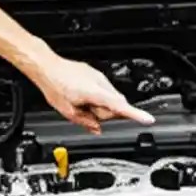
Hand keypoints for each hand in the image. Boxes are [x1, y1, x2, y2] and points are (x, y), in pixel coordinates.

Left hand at [33, 57, 155, 133]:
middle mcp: (101, 83)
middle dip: (103, 113)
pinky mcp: (95, 74)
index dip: (135, 115)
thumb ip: (86, 122)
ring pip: (109, 98)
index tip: (148, 119)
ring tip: (80, 101)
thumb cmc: (55, 85)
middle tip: (85, 112)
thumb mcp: (67, 111)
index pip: (120, 107)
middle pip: (114, 106)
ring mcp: (99, 77)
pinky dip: (96, 97)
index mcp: (95, 93)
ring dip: (98, 104)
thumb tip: (96, 128)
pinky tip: (81, 95)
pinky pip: (103, 90)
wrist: (47, 66)